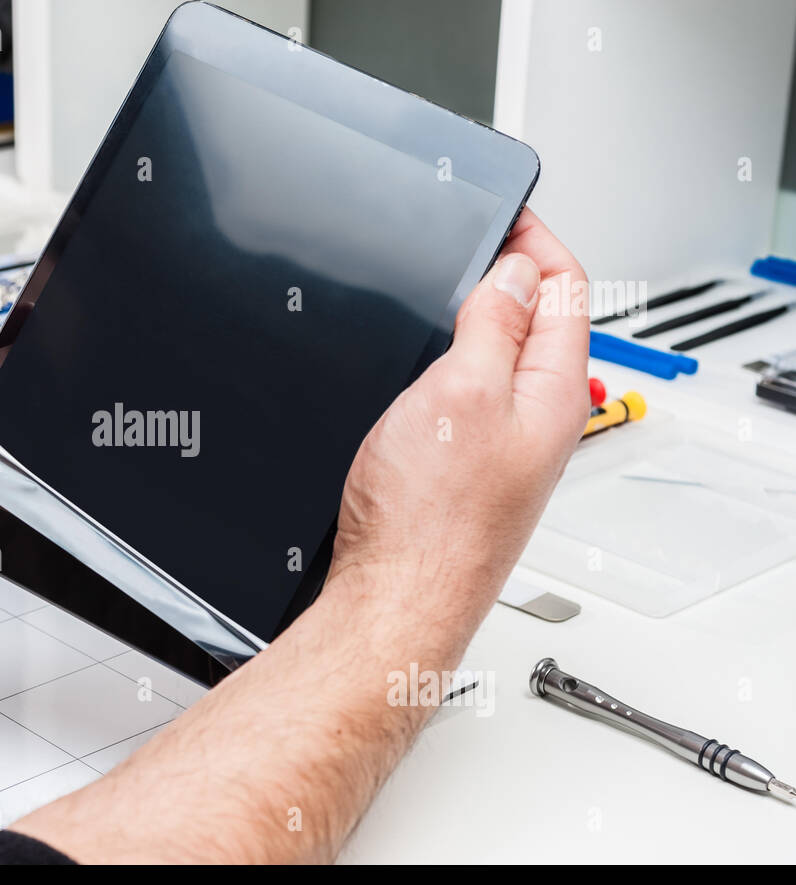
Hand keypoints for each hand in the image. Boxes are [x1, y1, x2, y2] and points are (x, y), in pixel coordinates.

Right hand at [329, 208, 589, 648]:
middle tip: (467, 243)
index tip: (502, 212)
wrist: (392, 599)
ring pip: (500, 359)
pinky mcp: (463, 467)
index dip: (535, 240)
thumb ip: (494, 327)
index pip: (566, 290)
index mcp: (550, 393)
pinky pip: (470, 397)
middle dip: (506, 272)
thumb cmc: (429, 520)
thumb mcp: (462, 393)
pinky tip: (421, 364)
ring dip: (477, 318)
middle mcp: (535, 419)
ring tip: (445, 289)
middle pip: (539, 321)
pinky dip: (451, 364)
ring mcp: (501, 445)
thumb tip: (514, 273)